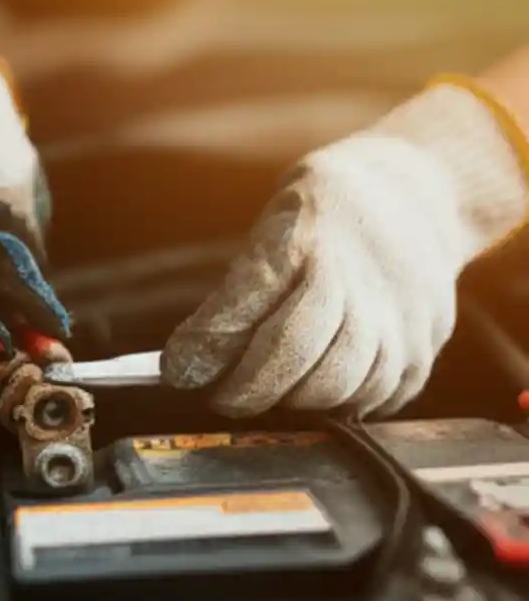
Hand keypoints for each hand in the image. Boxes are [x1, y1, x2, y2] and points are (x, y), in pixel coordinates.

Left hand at [161, 81, 527, 418]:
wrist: (418, 195)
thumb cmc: (323, 217)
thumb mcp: (274, 222)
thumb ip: (240, 288)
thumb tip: (193, 362)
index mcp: (307, 236)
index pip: (247, 297)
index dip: (208, 342)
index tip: (175, 371)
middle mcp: (356, 277)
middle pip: (293, 352)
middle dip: (247, 388)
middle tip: (222, 398)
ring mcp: (398, 314)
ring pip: (336, 385)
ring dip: (292, 402)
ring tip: (270, 393)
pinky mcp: (424, 344)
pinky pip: (376, 397)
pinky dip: (339, 405)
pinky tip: (317, 391)